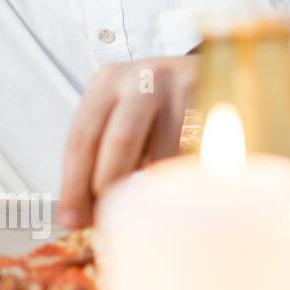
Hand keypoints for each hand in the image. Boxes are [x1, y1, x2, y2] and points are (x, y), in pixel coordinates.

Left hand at [59, 56, 198, 229]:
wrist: (215, 69)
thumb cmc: (159, 105)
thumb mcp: (122, 113)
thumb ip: (101, 153)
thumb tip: (83, 215)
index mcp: (108, 81)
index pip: (82, 136)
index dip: (74, 183)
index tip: (72, 219)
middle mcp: (144, 78)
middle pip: (121, 140)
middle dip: (110, 185)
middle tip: (108, 219)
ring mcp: (183, 86)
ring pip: (164, 153)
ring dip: (153, 187)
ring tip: (150, 204)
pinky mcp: (216, 101)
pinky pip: (196, 152)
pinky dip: (183, 178)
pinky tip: (181, 188)